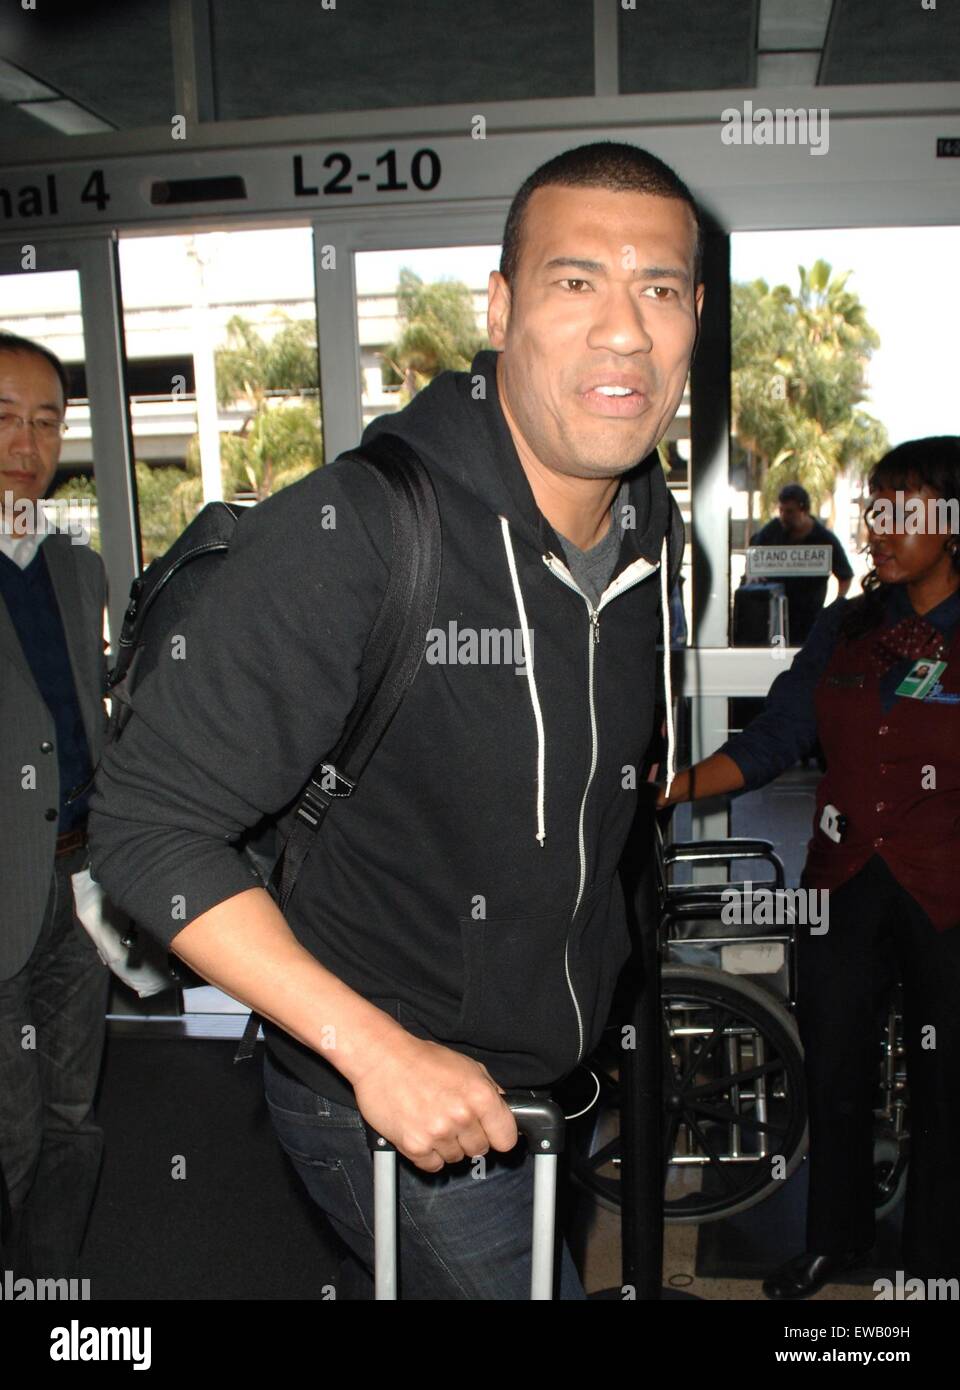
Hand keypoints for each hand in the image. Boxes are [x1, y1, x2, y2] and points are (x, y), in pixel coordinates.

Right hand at [352, 1034, 518, 1172]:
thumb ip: (489, 1089)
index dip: (499, 1135)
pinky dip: (428, 1153)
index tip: (492, 1133)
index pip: (506, 1138)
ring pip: (456, 1158)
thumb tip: (502, 1109)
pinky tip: (421, 1130)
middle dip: (469, 1137)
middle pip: (480, 1150)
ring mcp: (438, 1133)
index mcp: (479, 1095)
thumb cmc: (420, 1059)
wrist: (381, 1058)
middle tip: (453, 1118)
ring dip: (447, 1145)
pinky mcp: (415, 1146)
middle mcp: (461, 1116)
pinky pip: (432, 1165)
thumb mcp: (466, 1065)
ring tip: (432, 1119)